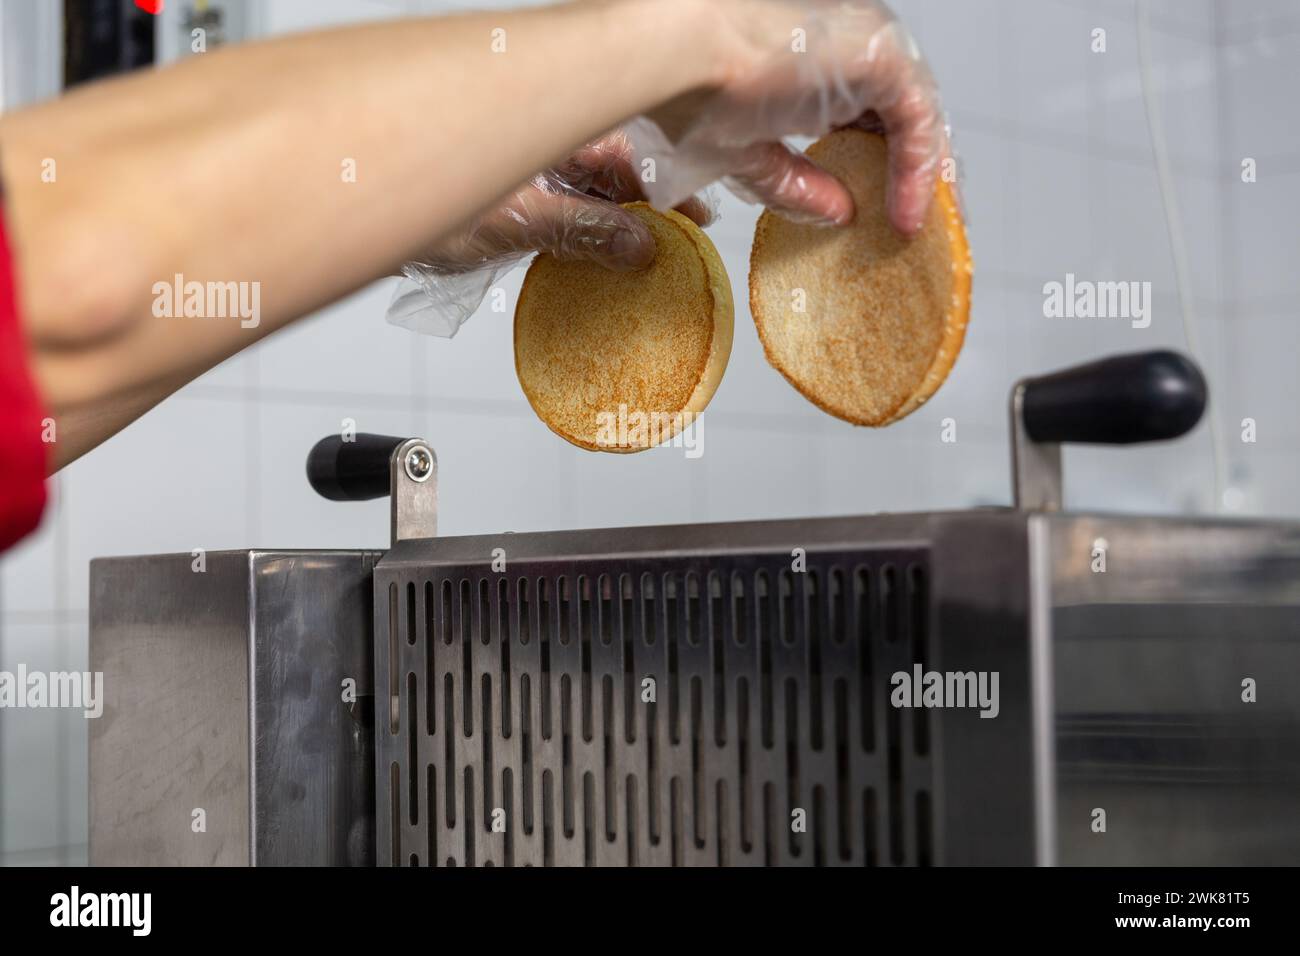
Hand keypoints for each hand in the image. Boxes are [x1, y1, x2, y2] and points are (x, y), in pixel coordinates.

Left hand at [390, 131, 713, 335]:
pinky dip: (583, 231)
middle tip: (684, 233)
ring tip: (649, 252)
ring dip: (617, 221)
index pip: (623, 153)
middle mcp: (532, 146)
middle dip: (648, 203)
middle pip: (609, 170)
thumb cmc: (415, 198)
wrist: (354, 206)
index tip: (693, 211)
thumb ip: (580, 233)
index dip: (663, 184)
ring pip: (584, 190)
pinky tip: (598, 254)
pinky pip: (557, 209)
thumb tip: (637, 247)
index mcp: (545, 134)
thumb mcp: (513, 222)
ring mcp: (516, 173)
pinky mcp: (498, 200)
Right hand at [630, 0, 945, 235]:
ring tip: (914, 232)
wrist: (683, 64)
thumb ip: (797, 184)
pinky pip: (918, 121)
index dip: (883, 171)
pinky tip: (905, 215)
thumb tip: (841, 213)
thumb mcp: (750, 156)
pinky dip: (916, 172)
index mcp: (822, 71)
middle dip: (911, 179)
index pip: (872, 121)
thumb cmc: (693, 93)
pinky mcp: (882, 57)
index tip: (887, 219)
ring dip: (921, 181)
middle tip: (912, 232)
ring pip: (917, 122)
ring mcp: (870, 52)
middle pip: (903, 123)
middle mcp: (852, 54)